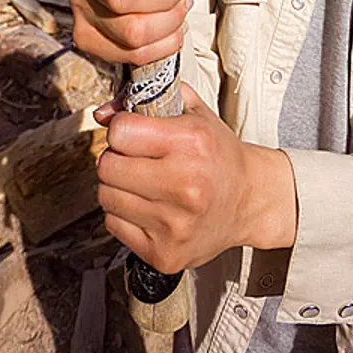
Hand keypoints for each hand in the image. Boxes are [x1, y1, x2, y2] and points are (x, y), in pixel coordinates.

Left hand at [94, 83, 297, 272]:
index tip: (133, 133)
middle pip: (107, 167)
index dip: (121, 129)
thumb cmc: (219, 155)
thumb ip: (148, 99)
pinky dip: (124, 214)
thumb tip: (102, 113)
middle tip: (136, 159)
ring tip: (144, 183)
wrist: (250, 201)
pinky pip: (113, 224)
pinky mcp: (164, 253)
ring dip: (118, 187)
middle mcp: (185, 185)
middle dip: (116, 158)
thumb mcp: (194, 114)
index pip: (119, 132)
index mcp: (192, 143)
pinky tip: (148, 207)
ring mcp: (174, 224)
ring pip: (106, 197)